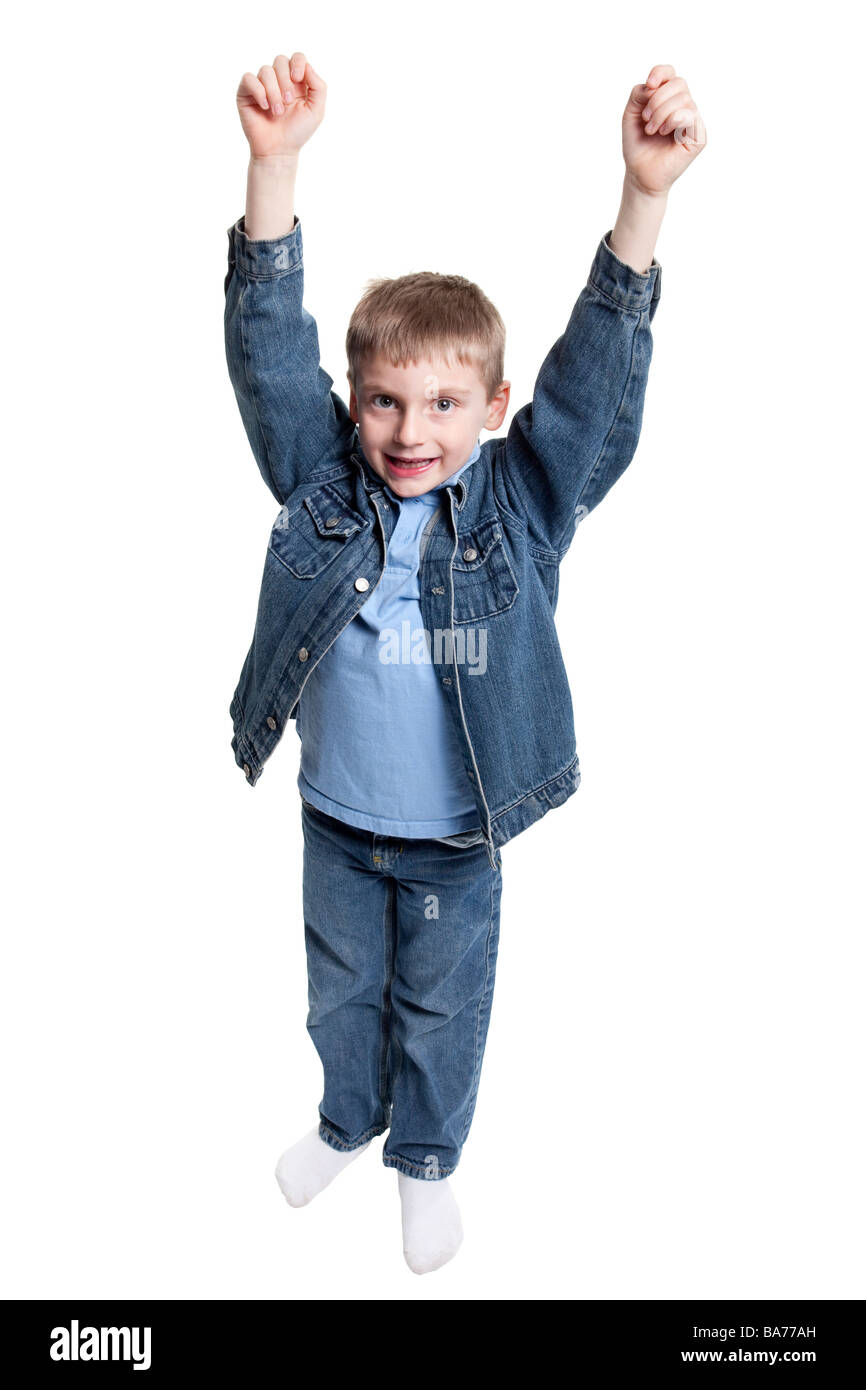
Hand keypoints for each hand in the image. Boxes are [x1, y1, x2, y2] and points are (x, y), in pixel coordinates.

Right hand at [236, 52, 325, 159]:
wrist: (279, 150)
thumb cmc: (297, 132)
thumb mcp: (316, 110)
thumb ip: (319, 87)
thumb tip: (307, 67)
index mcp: (296, 81)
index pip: (297, 57)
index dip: (297, 63)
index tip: (298, 79)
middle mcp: (278, 80)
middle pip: (280, 60)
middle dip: (285, 81)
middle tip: (287, 102)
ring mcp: (261, 85)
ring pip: (266, 70)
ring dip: (274, 92)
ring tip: (277, 112)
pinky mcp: (246, 92)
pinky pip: (249, 79)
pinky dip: (258, 91)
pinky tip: (264, 107)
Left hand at [622, 65, 705, 196]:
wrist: (640, 173)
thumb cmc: (637, 145)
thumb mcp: (631, 114)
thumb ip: (638, 94)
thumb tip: (654, 86)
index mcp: (668, 98)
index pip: (670, 73)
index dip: (660, 73)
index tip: (648, 84)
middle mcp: (684, 106)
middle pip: (679, 83)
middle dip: (657, 99)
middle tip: (646, 119)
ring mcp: (693, 120)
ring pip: (684, 99)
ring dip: (662, 113)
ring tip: (651, 130)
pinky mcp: (699, 136)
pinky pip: (690, 115)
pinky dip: (673, 120)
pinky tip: (663, 132)